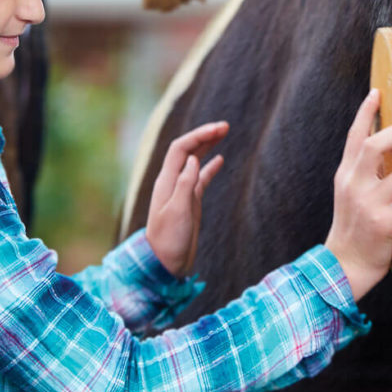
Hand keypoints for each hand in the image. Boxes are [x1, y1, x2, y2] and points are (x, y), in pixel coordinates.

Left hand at [146, 121, 229, 276]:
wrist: (166, 265)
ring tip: (224, 134)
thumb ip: (185, 184)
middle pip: (188, 150)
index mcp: (167, 182)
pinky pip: (200, 178)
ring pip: (195, 161)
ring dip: (207, 146)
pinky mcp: (190, 202)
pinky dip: (210, 167)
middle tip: (225, 126)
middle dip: (204, 135)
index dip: (199, 135)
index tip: (219, 129)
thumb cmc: (170, 241)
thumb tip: (193, 158)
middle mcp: (173, 182)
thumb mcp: (178, 212)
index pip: (181, 149)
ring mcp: (182, 191)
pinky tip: (220, 159)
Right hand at [325, 90, 391, 300]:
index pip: (355, 136)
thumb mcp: (350, 194)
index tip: (378, 93)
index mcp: (346, 174)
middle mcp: (353, 184)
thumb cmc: (353, 227)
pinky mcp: (382, 224)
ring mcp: (367, 204)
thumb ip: (365, 173)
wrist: (344, 264)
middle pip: (375, 146)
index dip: (366, 112)